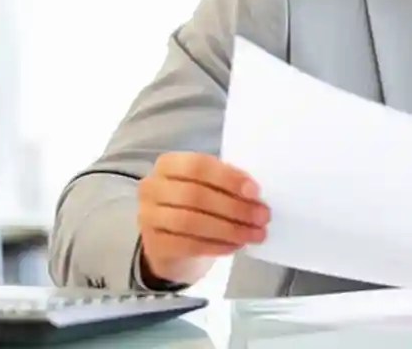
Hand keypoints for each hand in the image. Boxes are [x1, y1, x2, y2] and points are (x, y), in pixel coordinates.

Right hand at [137, 152, 269, 286]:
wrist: (174, 242)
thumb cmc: (198, 206)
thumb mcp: (211, 187)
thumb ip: (227, 185)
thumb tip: (254, 195)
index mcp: (169, 164)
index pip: (197, 166)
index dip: (228, 178)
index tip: (255, 191)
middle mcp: (152, 188)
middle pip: (195, 195)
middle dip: (234, 207)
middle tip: (263, 217)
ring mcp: (148, 217)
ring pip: (190, 222)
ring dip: (229, 229)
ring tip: (254, 234)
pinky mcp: (154, 245)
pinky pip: (188, 245)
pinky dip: (217, 246)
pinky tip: (236, 245)